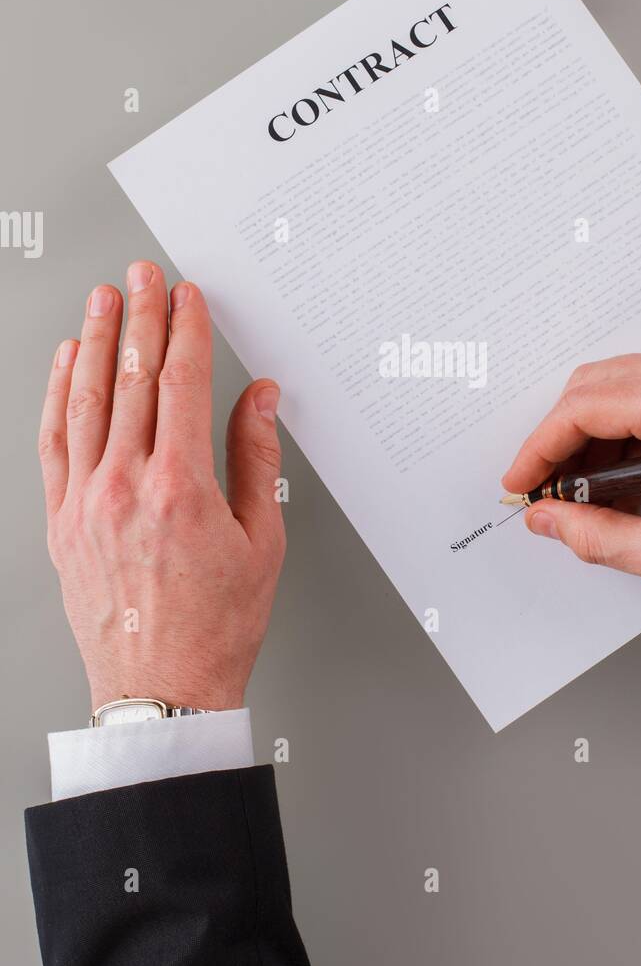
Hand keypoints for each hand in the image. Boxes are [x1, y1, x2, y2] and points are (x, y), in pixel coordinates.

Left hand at [37, 262, 285, 710]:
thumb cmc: (216, 626)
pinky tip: (67, 365)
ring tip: (103, 301)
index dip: (185, 330)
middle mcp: (126, 488)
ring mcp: (86, 503)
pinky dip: (58, 395)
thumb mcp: (262, 541)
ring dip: (96, 342)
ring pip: (86, 401)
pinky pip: (54, 442)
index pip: (180, 383)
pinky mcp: (62, 522)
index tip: (188, 297)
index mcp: (181, 489)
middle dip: (140, 317)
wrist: (161, 689)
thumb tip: (260, 400)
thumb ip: (257, 460)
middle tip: (143, 276)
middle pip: (131, 379)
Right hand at [501, 346, 640, 589]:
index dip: (539, 448)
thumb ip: (597, 536)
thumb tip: (548, 520)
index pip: (582, 408)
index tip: (521, 482)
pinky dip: (621, 424)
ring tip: (580, 487)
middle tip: (543, 487)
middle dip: (558, 437)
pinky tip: (617, 470)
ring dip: (588, 431)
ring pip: (616, 383)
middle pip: (592, 386)